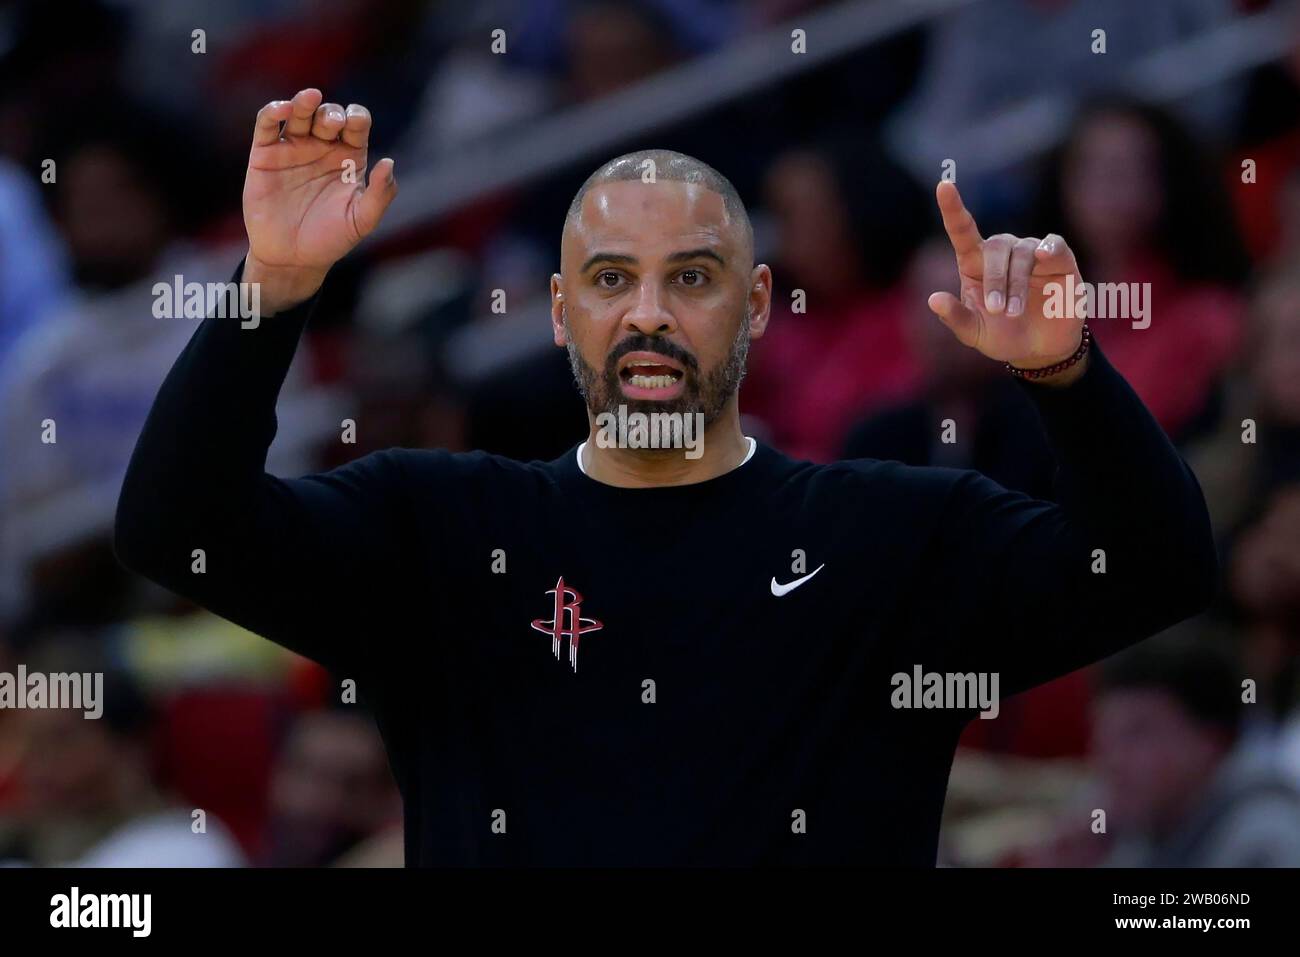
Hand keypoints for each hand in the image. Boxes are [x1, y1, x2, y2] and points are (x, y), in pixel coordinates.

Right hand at [242, 88, 397, 310]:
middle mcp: (322, 148)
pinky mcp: (265, 154)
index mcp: (349, 157)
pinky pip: (267, 125)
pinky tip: (283, 109)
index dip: (357, 117)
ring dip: (305, 102)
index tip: (356, 123)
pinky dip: (273, 112)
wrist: (292, 259)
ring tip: (311, 98)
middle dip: (332, 112)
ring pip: (300, 113)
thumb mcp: (362, 221)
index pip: (356, 125)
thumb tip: (389, 162)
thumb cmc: (330, 240)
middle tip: (334, 122)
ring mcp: (293, 148)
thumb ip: (381, 195)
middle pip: (329, 115)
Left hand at [927, 181, 1084, 369]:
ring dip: (1016, 284)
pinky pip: (1054, 245)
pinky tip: (1043, 257)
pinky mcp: (1060, 260)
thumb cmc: (1003, 336)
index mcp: (975, 264)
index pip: (962, 231)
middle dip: (994, 280)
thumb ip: (955, 318)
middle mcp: (1002, 253)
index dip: (953, 208)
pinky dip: (1049, 248)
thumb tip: (933, 299)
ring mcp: (1032, 254)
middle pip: (995, 249)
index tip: (943, 186)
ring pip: (1022, 254)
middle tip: (996, 310)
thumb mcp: (974, 333)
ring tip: (1013, 312)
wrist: (1041, 350)